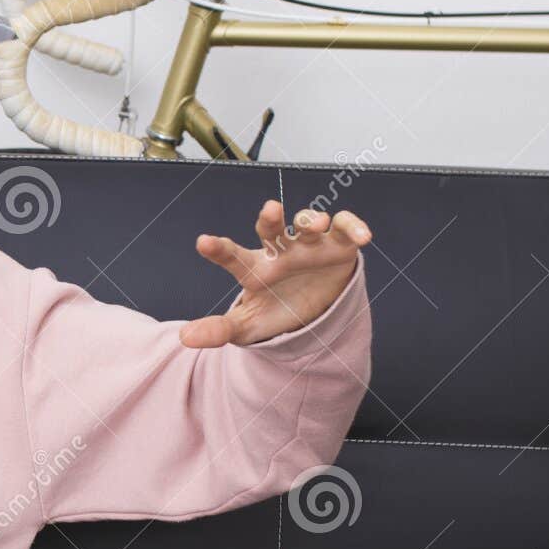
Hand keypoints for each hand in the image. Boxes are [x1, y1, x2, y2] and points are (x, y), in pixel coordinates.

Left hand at [179, 200, 371, 347]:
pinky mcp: (338, 245)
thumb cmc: (276, 312)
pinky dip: (353, 227)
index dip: (218, 250)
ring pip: (309, 224)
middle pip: (272, 229)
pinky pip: (345, 229)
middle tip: (271, 209)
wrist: (315, 316)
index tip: (203, 243)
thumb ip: (220, 330)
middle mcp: (280, 251)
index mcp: (255, 268)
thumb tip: (185, 338)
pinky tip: (362, 236)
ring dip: (313, 219)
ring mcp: (309, 245)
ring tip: (317, 223)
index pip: (232, 257)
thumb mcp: (247, 327)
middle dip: (270, 219)